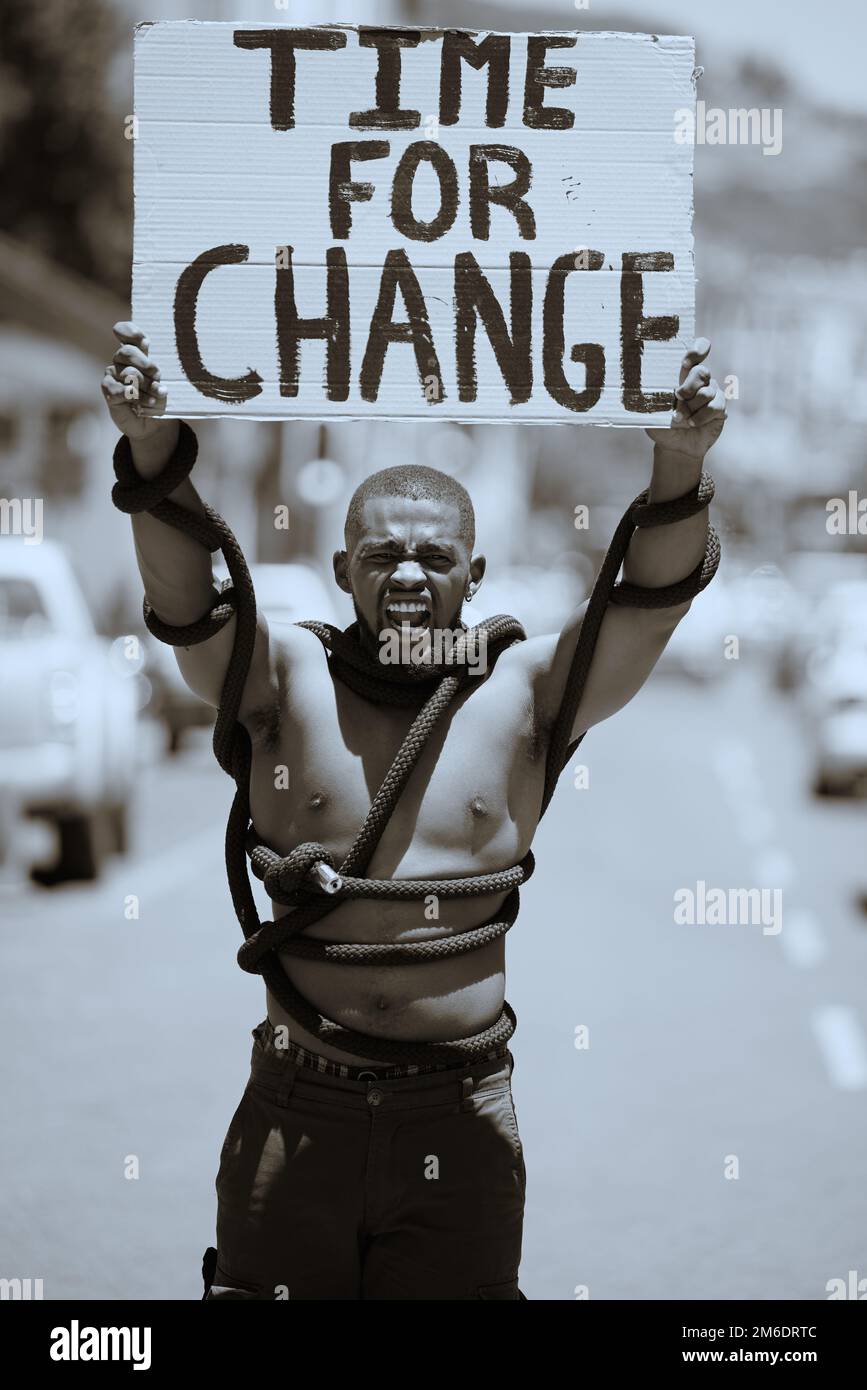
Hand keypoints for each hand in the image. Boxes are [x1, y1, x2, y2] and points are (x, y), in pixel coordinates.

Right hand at [101, 322, 178, 466]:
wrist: (156, 424)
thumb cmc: (161, 397)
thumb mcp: (166, 380)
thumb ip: (160, 365)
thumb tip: (153, 352)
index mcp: (136, 351)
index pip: (124, 331)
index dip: (130, 332)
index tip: (145, 341)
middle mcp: (121, 360)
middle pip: (126, 352)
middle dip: (145, 364)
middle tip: (158, 375)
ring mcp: (113, 375)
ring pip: (127, 373)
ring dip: (146, 385)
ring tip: (159, 394)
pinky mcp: (109, 391)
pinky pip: (118, 389)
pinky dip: (136, 396)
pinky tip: (147, 402)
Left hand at [645, 338, 726, 459]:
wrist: (675, 447)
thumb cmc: (661, 424)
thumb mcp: (650, 411)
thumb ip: (649, 398)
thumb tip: (636, 388)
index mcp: (683, 374)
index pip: (697, 351)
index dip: (697, 350)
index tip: (686, 362)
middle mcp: (700, 380)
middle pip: (702, 371)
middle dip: (690, 385)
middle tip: (679, 396)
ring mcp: (712, 393)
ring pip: (707, 391)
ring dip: (692, 407)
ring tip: (680, 418)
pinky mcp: (720, 408)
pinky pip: (716, 406)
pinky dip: (701, 416)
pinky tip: (692, 423)